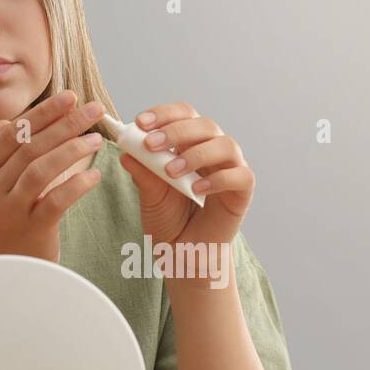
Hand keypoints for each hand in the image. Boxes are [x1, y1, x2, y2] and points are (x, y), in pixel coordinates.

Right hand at [0, 90, 104, 260]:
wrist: (8, 268)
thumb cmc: (12, 220)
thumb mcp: (0, 186)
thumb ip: (7, 155)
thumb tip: (17, 118)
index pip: (12, 133)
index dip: (43, 113)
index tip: (70, 97)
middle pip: (29, 148)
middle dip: (64, 124)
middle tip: (93, 110)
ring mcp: (7, 211)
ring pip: (40, 171)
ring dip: (71, 150)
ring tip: (95, 139)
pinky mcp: (30, 230)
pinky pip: (55, 201)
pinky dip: (76, 185)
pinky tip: (94, 175)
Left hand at [117, 102, 253, 249]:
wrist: (184, 255)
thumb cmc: (169, 221)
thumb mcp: (150, 195)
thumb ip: (143, 173)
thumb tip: (126, 151)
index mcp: (190, 144)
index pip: (183, 115)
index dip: (164, 114)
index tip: (140, 123)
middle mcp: (213, 150)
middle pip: (204, 125)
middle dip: (176, 131)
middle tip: (151, 144)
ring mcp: (231, 168)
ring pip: (225, 145)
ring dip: (196, 154)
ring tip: (172, 172)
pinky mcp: (243, 191)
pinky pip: (240, 175)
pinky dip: (218, 179)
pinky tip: (197, 190)